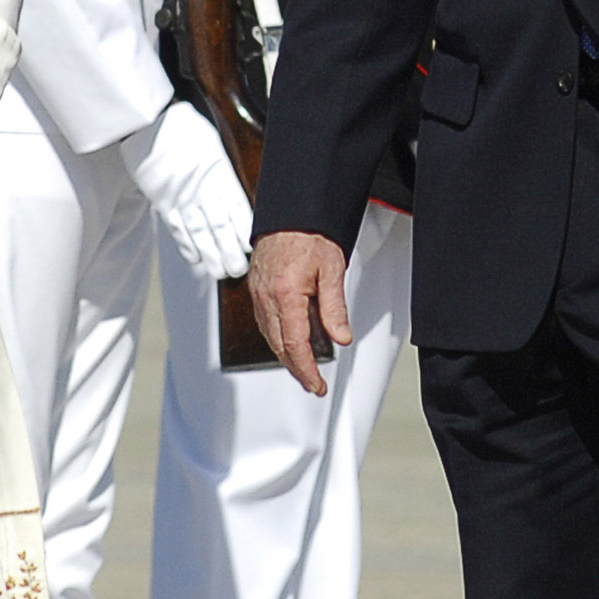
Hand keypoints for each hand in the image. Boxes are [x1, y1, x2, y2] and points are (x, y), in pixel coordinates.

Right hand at [120, 99, 253, 277]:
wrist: (150, 121)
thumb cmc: (184, 126)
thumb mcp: (214, 143)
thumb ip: (224, 169)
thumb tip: (235, 189)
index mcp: (219, 172)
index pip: (237, 207)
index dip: (244, 231)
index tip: (252, 248)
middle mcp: (201, 188)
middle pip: (219, 226)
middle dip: (230, 251)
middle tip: (239, 270)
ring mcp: (180, 197)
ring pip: (198, 233)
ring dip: (210, 255)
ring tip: (220, 272)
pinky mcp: (162, 200)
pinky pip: (176, 228)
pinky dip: (186, 246)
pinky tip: (195, 260)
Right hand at [249, 229, 350, 396]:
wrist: (291, 213)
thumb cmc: (310, 235)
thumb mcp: (332, 271)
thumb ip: (335, 308)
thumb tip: (341, 337)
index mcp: (286, 294)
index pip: (295, 345)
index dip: (306, 370)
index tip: (316, 384)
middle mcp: (266, 297)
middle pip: (280, 346)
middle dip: (296, 369)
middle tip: (313, 383)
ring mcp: (258, 294)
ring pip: (269, 336)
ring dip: (286, 356)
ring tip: (303, 368)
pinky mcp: (256, 289)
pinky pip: (264, 322)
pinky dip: (276, 338)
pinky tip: (288, 341)